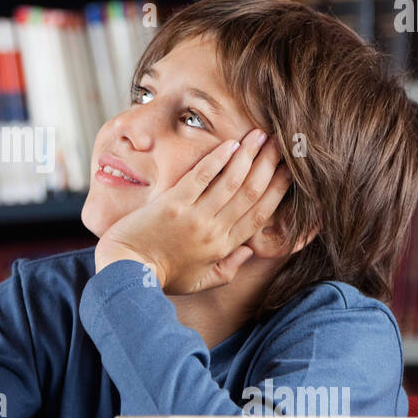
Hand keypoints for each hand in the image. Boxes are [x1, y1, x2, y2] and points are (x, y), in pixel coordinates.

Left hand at [95, 126, 290, 292]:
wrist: (126, 272)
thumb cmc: (161, 277)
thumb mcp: (200, 282)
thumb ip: (228, 269)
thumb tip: (249, 251)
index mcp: (224, 247)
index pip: (261, 214)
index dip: (279, 190)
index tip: (291, 170)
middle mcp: (215, 230)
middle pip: (251, 192)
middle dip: (271, 165)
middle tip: (284, 143)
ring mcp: (194, 216)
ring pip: (231, 181)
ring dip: (250, 155)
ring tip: (263, 135)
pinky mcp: (173, 204)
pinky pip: (201, 177)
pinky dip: (217, 159)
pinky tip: (231, 143)